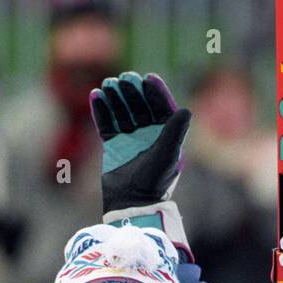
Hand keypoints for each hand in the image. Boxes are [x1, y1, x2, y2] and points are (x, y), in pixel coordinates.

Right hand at [90, 71, 190, 214]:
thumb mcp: (167, 156)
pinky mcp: (113, 145)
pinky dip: (101, 110)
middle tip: (124, 78)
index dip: (156, 92)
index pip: (161, 107)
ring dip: (115, 97)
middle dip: (132, 91)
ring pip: (122, 111)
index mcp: (166, 134)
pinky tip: (96, 95)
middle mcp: (149, 134)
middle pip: (140, 105)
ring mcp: (130, 138)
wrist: (131, 203)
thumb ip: (175, 133)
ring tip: (108, 84)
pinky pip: (106, 123)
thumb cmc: (154, 182)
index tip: (148, 78)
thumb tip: (186, 110)